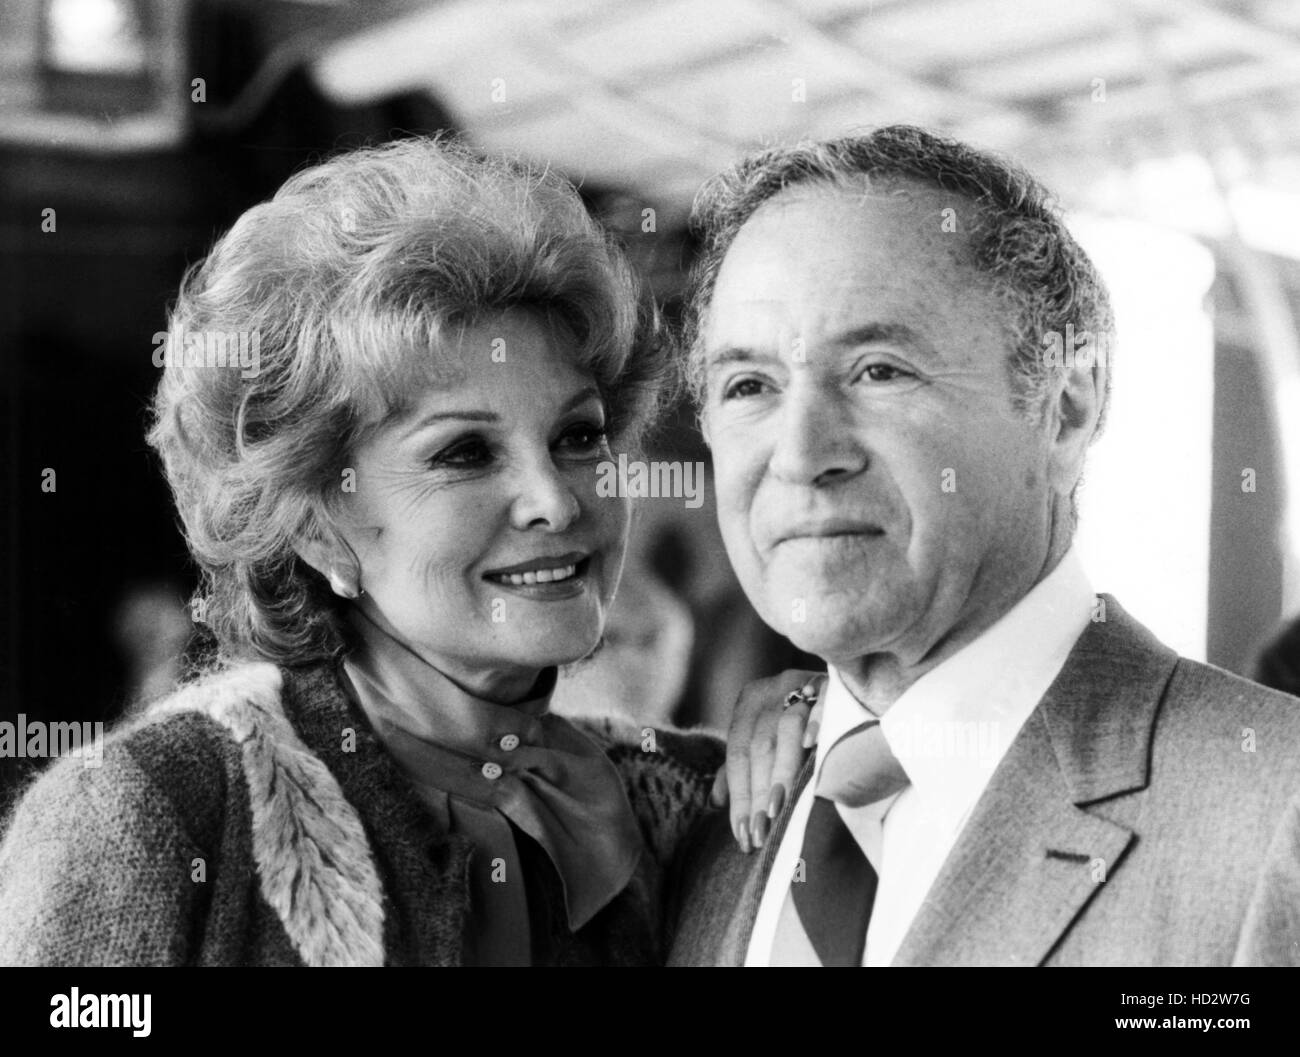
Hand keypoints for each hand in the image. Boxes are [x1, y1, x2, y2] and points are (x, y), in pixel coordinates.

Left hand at [711, 669, 825, 853]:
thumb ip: (739, 768)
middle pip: (759, 746)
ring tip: (778, 811)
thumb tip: (715, 801)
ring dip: (782, 772)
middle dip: (758, 794)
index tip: (744, 834)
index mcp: (750, 700)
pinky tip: (811, 744)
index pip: (737, 753)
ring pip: (786, 729)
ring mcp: (804, 683)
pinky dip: (815, 721)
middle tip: (760, 833)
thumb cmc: (802, 727)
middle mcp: (773, 687)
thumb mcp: (766, 739)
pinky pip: (823, 702)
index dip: (739, 796)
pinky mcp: (834, 684)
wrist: (854, 691)